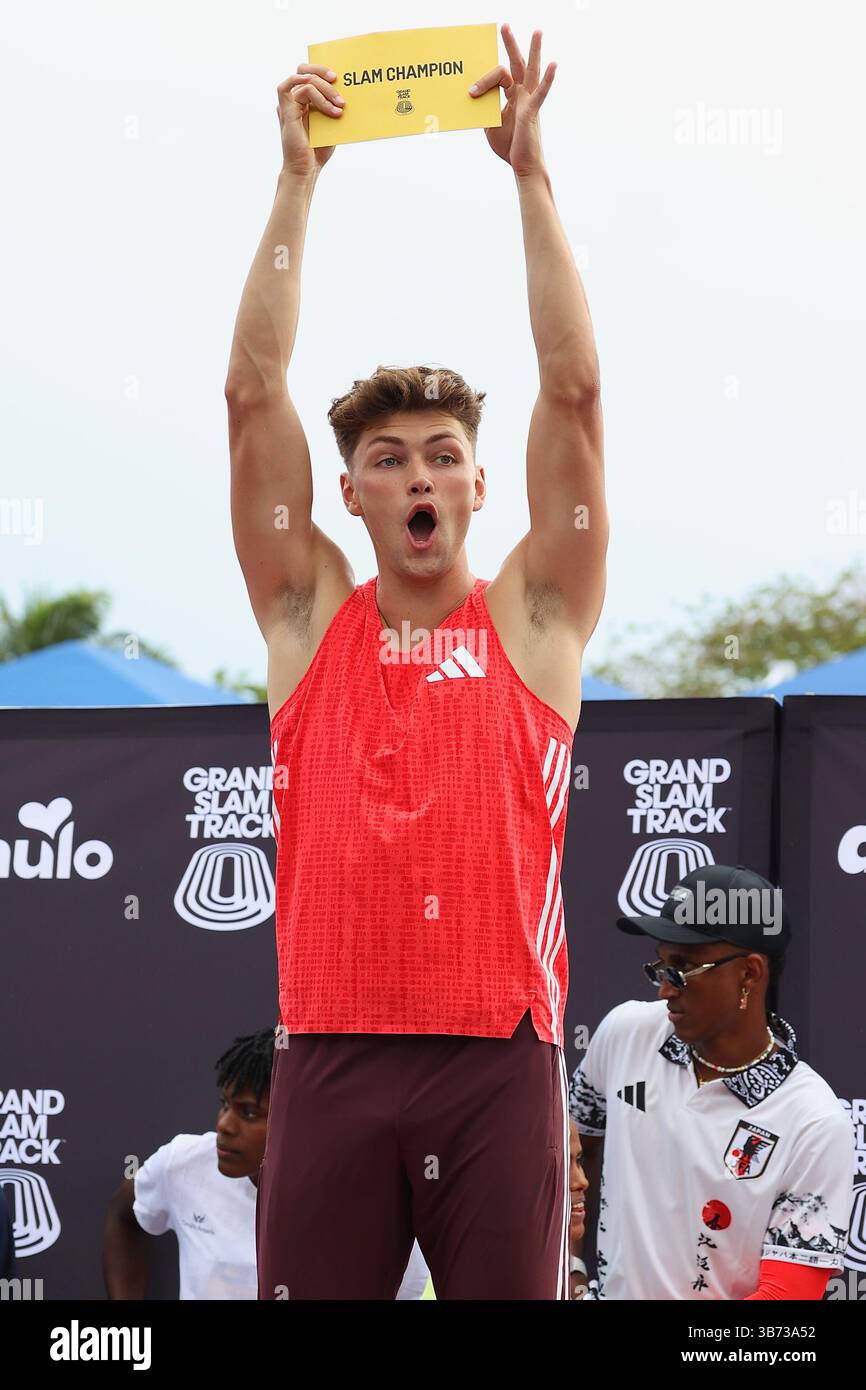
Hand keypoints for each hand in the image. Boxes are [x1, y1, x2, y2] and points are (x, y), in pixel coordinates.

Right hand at [276, 64, 344, 176]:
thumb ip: (333, 106)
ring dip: (324, 90)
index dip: (323, 70)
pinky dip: (299, 82)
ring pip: (305, 81)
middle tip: (337, 81)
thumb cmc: (318, 150)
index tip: (339, 78)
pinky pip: (286, 88)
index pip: (310, 73)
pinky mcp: (285, 111)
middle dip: (322, 72)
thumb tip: (348, 92)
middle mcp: (295, 100)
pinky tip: (311, 85)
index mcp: (305, 101)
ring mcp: (289, 105)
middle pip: (304, 70)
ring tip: (338, 106)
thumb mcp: (331, 123)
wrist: (307, 169)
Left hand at [468, 24, 555, 177]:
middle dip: (511, 45)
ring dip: (534, 51)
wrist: (522, 166)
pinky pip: (541, 92)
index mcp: (512, 97)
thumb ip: (484, 109)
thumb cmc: (509, 147)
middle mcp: (522, 95)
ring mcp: (529, 102)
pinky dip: (547, 79)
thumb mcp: (490, 125)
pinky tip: (553, 64)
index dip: (483, 82)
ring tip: (537, 32)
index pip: (499, 77)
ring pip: (531, 71)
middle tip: (504, 26)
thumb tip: (473, 96)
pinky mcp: (533, 112)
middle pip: (517, 64)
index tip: (471, 92)